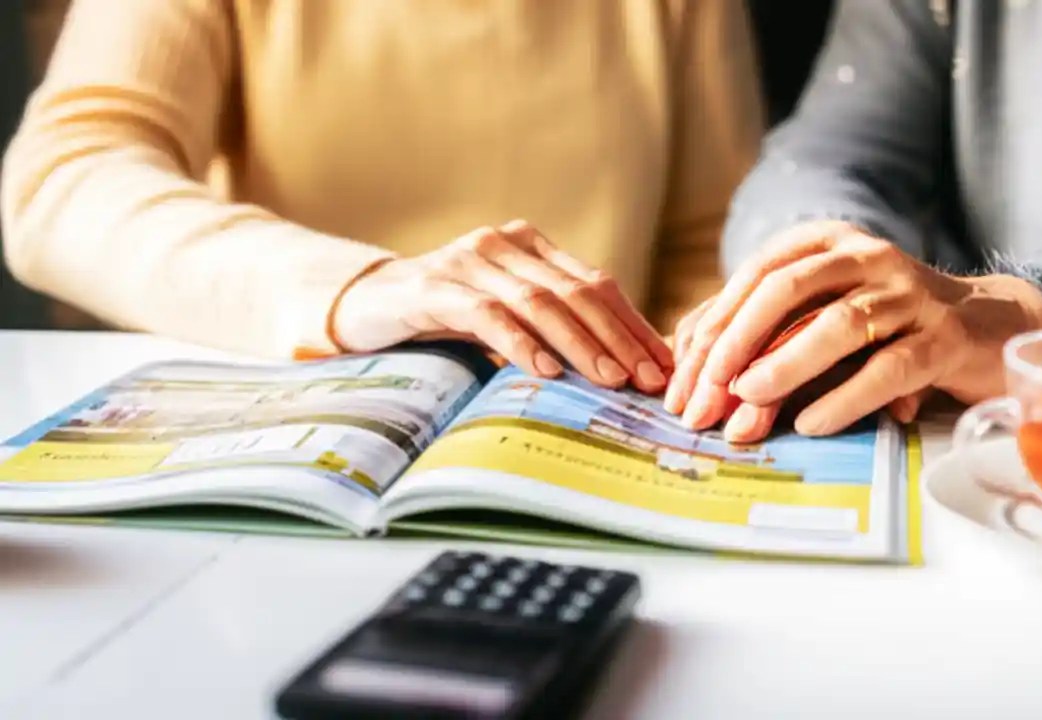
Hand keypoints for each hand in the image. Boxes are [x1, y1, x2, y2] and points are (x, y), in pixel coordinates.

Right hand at [333, 220, 672, 391]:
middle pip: (576, 291)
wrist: (365, 306)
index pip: (595, 284)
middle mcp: (504, 244)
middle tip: (648, 379)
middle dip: (619, 338)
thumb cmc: (445, 319)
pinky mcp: (433, 287)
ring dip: (581, 343)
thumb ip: (553, 328)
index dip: (634, 324)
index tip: (665, 364)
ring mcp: (468, 261)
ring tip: (610, 380)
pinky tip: (546, 370)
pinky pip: (487, 314)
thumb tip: (622, 370)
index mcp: (530, 246)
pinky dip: (520, 342)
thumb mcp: (506, 318)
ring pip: (539, 302)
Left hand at [664, 221, 1041, 440]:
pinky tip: (812, 423)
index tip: (683, 382)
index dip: (714, 326)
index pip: (757, 275)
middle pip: (787, 289)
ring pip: (839, 323)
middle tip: (704, 393)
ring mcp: (911, 295)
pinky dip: (846, 397)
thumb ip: (763, 330)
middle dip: (736, 342)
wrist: (991, 328)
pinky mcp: (946, 339)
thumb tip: (689, 364)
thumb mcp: (823, 313)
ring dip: (787, 363)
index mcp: (829, 243)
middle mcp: (869, 257)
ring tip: (748, 398)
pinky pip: (890, 367)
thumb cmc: (889, 325)